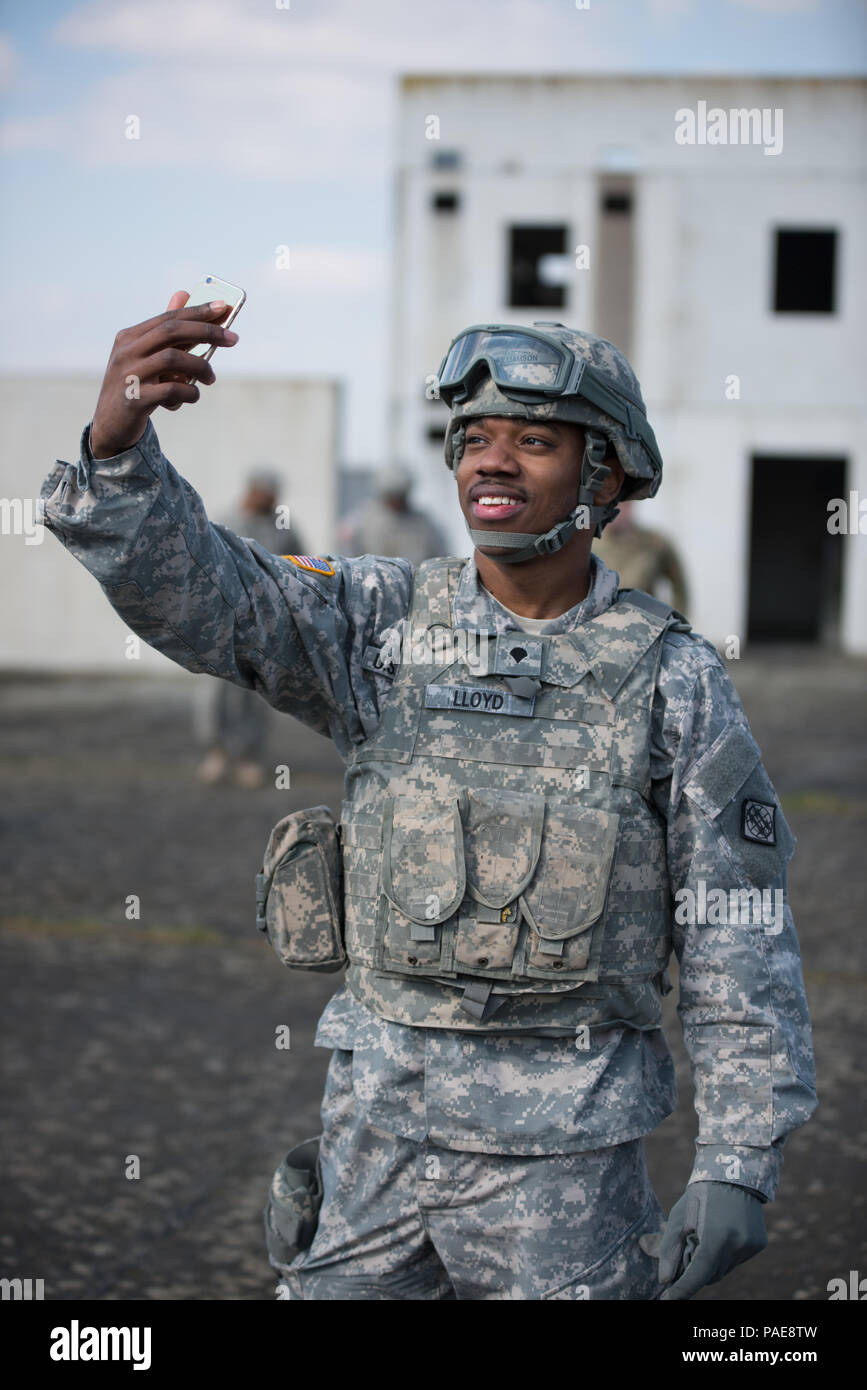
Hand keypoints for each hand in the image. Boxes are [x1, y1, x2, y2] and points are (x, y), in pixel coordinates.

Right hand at [89, 290, 238, 457]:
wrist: (111, 426)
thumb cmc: (136, 386)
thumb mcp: (147, 358)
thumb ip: (166, 331)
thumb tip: (184, 294)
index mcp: (129, 337)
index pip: (168, 319)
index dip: (198, 311)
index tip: (223, 308)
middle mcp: (126, 352)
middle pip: (171, 332)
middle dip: (206, 332)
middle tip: (233, 339)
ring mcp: (128, 375)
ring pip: (172, 359)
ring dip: (200, 367)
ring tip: (211, 379)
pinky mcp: (134, 399)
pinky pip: (170, 390)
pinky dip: (189, 392)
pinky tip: (192, 396)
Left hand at [657, 1181, 766, 1299]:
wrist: (733, 1173)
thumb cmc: (700, 1195)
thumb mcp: (679, 1217)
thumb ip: (669, 1248)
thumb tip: (664, 1280)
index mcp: (716, 1236)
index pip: (698, 1275)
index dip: (682, 1290)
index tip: (667, 1300)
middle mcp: (737, 1244)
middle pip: (710, 1275)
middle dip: (695, 1270)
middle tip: (687, 1251)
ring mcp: (750, 1245)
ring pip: (724, 1269)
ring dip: (711, 1262)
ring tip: (705, 1237)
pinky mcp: (759, 1244)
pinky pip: (736, 1260)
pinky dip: (725, 1255)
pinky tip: (721, 1233)